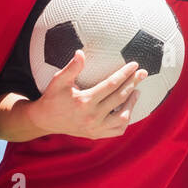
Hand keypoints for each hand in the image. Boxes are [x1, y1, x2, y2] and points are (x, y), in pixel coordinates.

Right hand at [24, 50, 146, 139]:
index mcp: (85, 101)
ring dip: (132, 103)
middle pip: (119, 98)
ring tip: (136, 92)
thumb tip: (80, 52)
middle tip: (143, 73)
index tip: (135, 65)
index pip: (111, 85)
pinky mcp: (96, 134)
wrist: (44, 120)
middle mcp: (92, 116)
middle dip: (133, 83)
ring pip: (122, 117)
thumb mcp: (59, 81)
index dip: (125, 74)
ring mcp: (95, 128)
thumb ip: (72, 68)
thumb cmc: (52, 97)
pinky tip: (127, 109)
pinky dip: (125, 121)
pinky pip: (117, 130)